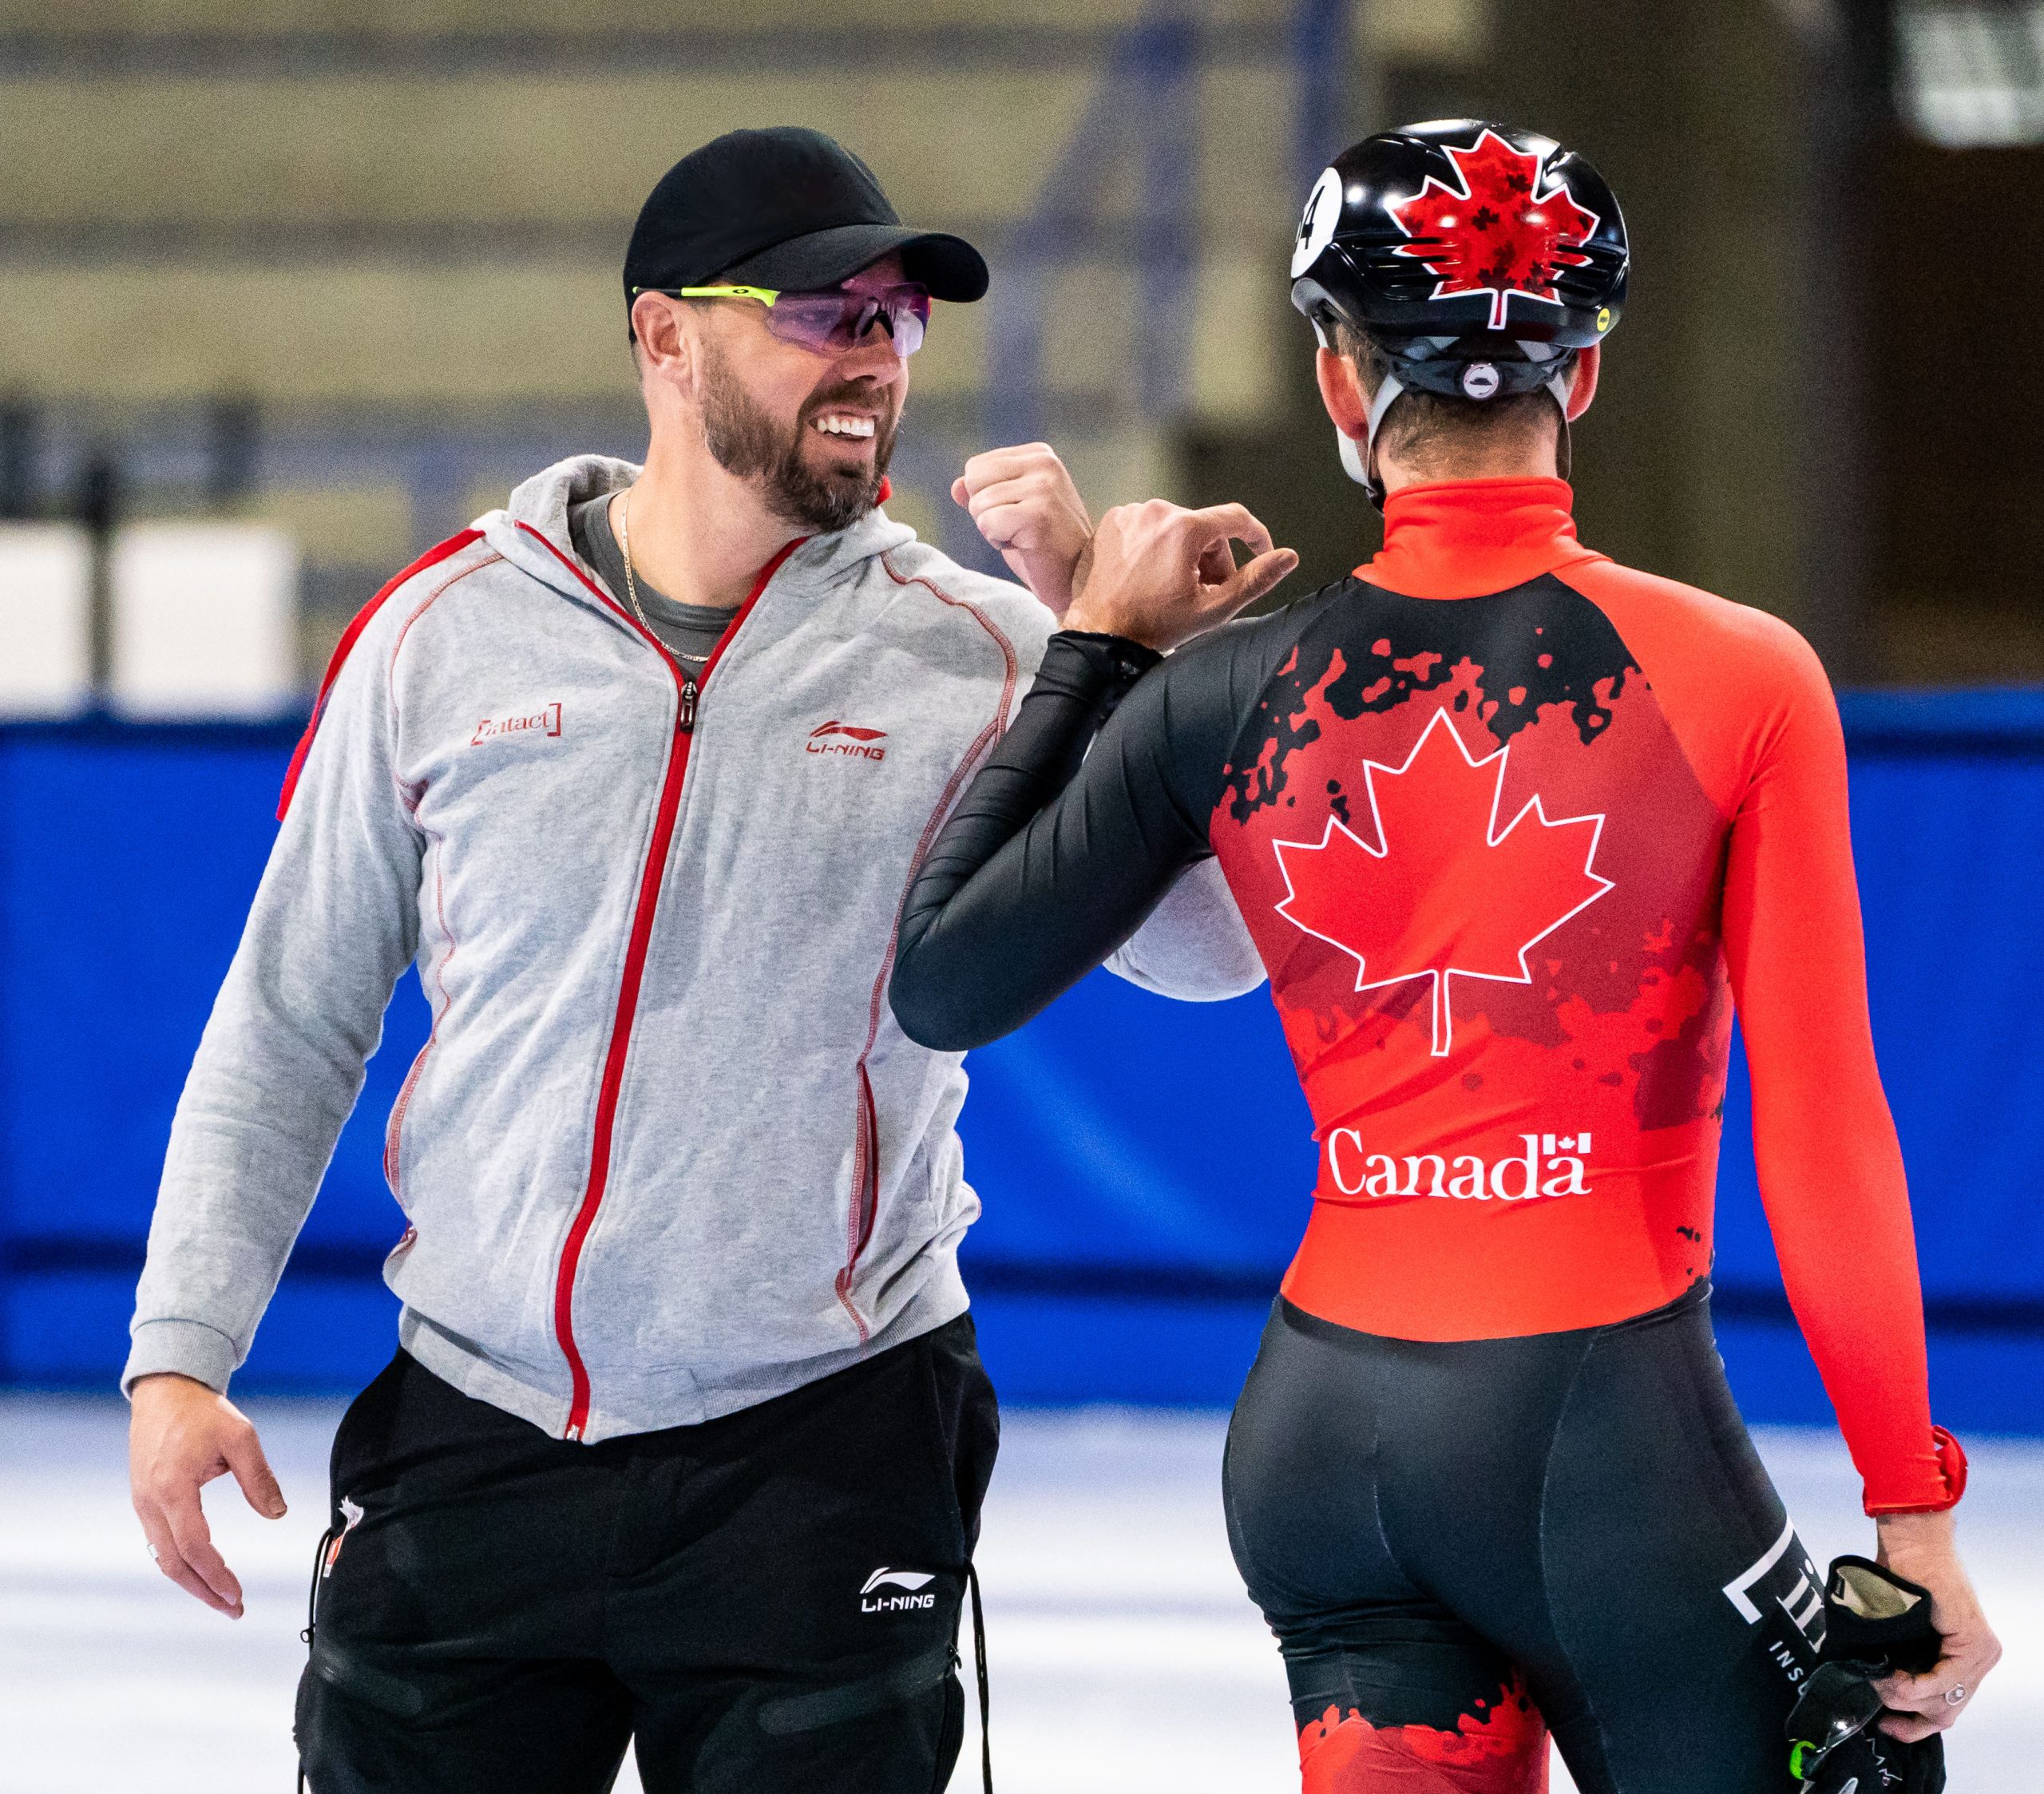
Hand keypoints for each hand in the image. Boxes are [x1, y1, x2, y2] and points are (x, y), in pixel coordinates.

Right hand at [129, 1371, 286, 1616]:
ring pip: (163, 1557)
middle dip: (204, 1591)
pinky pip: (159, 1542)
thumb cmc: (203, 1413)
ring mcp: (142, 1503)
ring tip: (222, 1599)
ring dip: (192, 1581)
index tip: (238, 1593)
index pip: (194, 1546)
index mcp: (172, 1488)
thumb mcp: (241, 1437)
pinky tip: (202, 1572)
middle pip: (173, 1563)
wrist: (165, 1392)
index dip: (216, 1574)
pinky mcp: (143, 1501)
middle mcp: (150, 1502)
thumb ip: (259, 1478)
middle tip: (234, 1609)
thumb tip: (277, 1514)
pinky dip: (180, 1562)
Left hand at [952, 443, 1092, 616]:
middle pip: (973, 480)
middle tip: (1016, 528)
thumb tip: (956, 486)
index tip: (1017, 514)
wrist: (1076, 577)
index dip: (985, 498)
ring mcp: (1044, 488)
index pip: (976, 467)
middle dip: (984, 511)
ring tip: (1023, 537)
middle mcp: (1044, 464)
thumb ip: (984, 491)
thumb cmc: (1042, 544)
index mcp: (1039, 455)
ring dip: (993, 530)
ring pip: (979, 504)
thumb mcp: (1011, 509)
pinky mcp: (1039, 514)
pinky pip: (988, 523)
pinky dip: (998, 541)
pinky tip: (1025, 546)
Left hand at [1061, 501, 1297, 651]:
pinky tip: (1152, 575)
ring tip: (1176, 586)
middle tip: (1206, 592)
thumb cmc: (1155, 625)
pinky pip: (1151, 526)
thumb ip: (1255, 581)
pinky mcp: (1114, 519)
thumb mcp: (1213, 608)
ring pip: (1179, 527)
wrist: (1101, 632)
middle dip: (1214, 558)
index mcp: (1185, 529)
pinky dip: (1159, 546)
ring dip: (1186, 553)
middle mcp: (1158, 512)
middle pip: (1206, 528)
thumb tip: (1288, 557)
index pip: (1236, 519)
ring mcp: (1132, 513)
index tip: (1262, 554)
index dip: (1256, 537)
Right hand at [1870, 1510, 2000, 1740]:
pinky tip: (1895, 1679)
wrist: (1912, 1543)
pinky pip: (1946, 1680)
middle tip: (1877, 1706)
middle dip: (1908, 1715)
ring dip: (1905, 1697)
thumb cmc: (1899, 1576)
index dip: (1915, 1725)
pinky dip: (1917, 1685)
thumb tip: (1877, 1690)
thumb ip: (1900, 1659)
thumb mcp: (1900, 1629)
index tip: (1886, 1724)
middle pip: (1946, 1711)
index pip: (1947, 1708)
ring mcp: (1981, 1652)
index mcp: (1964, 1657)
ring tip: (1876, 1683)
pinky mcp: (1976, 1642)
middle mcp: (1980, 1658)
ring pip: (1944, 1700)